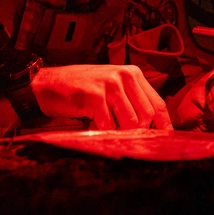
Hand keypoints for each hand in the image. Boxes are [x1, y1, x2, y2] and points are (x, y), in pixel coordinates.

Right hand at [30, 64, 172, 129]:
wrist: (49, 83)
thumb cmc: (83, 89)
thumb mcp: (112, 87)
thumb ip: (131, 101)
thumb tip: (152, 127)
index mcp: (132, 74)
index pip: (157, 103)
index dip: (163, 125)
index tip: (165, 140)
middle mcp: (124, 76)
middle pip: (146, 115)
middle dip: (138, 131)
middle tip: (123, 135)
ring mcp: (109, 85)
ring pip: (130, 122)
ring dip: (119, 132)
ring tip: (105, 127)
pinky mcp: (94, 96)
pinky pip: (109, 125)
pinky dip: (103, 132)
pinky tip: (93, 125)